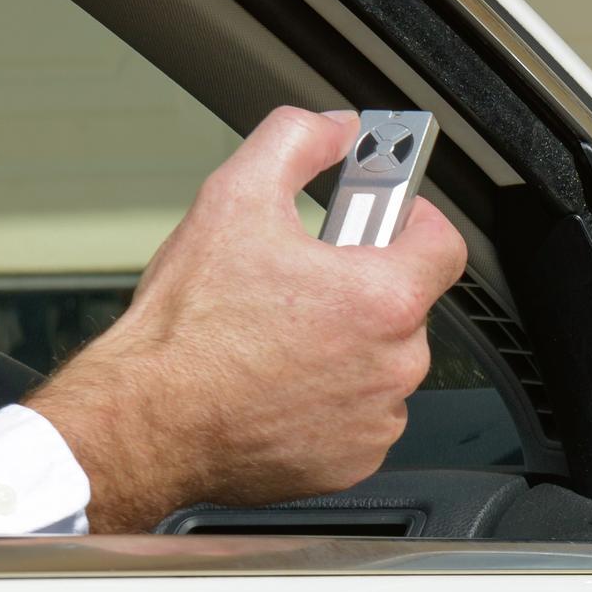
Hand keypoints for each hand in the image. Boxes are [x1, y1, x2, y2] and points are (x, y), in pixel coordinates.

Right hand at [27, 108, 466, 533]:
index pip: (443, 244)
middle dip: (360, 288)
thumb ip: (294, 142)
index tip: (386, 221)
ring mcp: (377, 418)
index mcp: (384, 298)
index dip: (413, 222)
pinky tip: (277, 386)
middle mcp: (395, 363)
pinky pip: (359, 418)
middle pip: (404, 305)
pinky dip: (329, 402)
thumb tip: (332, 129)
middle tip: (301, 284)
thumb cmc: (188, 330)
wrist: (147, 423)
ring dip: (345, 347)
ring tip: (278, 340)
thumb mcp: (233, 200)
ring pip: (380, 363)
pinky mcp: (354, 462)